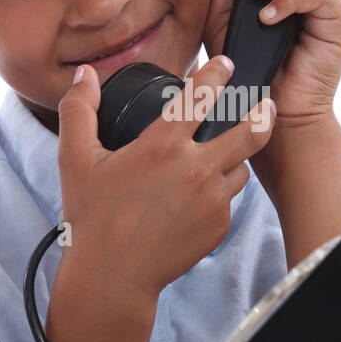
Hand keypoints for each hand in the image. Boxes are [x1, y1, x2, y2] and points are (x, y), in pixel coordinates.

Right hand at [55, 56, 276, 299]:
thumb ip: (79, 111)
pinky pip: (229, 200)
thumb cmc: (93, 218)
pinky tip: (198, 197)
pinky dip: (219, 193)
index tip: (225, 65)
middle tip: (265, 104)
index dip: (218, 73)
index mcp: (163, 145)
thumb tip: (86, 77)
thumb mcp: (75, 160)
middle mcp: (196, 168)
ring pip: (241, 166)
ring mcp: (212, 200)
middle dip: (262, 112)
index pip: (203, 95)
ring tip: (219, 158)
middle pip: (250, 130)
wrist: (113, 276)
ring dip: (234, 158)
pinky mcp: (218, 227)